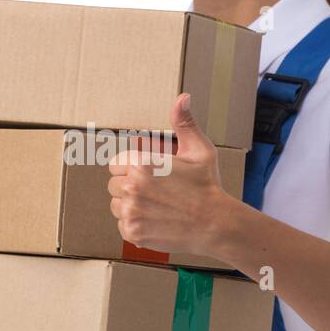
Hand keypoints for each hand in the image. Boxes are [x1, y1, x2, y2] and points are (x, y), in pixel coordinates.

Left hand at [107, 93, 226, 257]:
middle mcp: (132, 187)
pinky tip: (155, 221)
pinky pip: (123, 226)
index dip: (131, 168)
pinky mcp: (133, 233)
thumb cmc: (207, 185)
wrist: (216, 224)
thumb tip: (183, 97)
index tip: (149, 175)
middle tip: (156, 192)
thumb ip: (184, 123)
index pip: (115, 164)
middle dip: (130, 187)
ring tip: (156, 206)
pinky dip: (135, 225)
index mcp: (141, 164)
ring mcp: (131, 212)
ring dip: (130, 206)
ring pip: (116, 206)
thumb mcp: (198, 150)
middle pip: (113, 185)